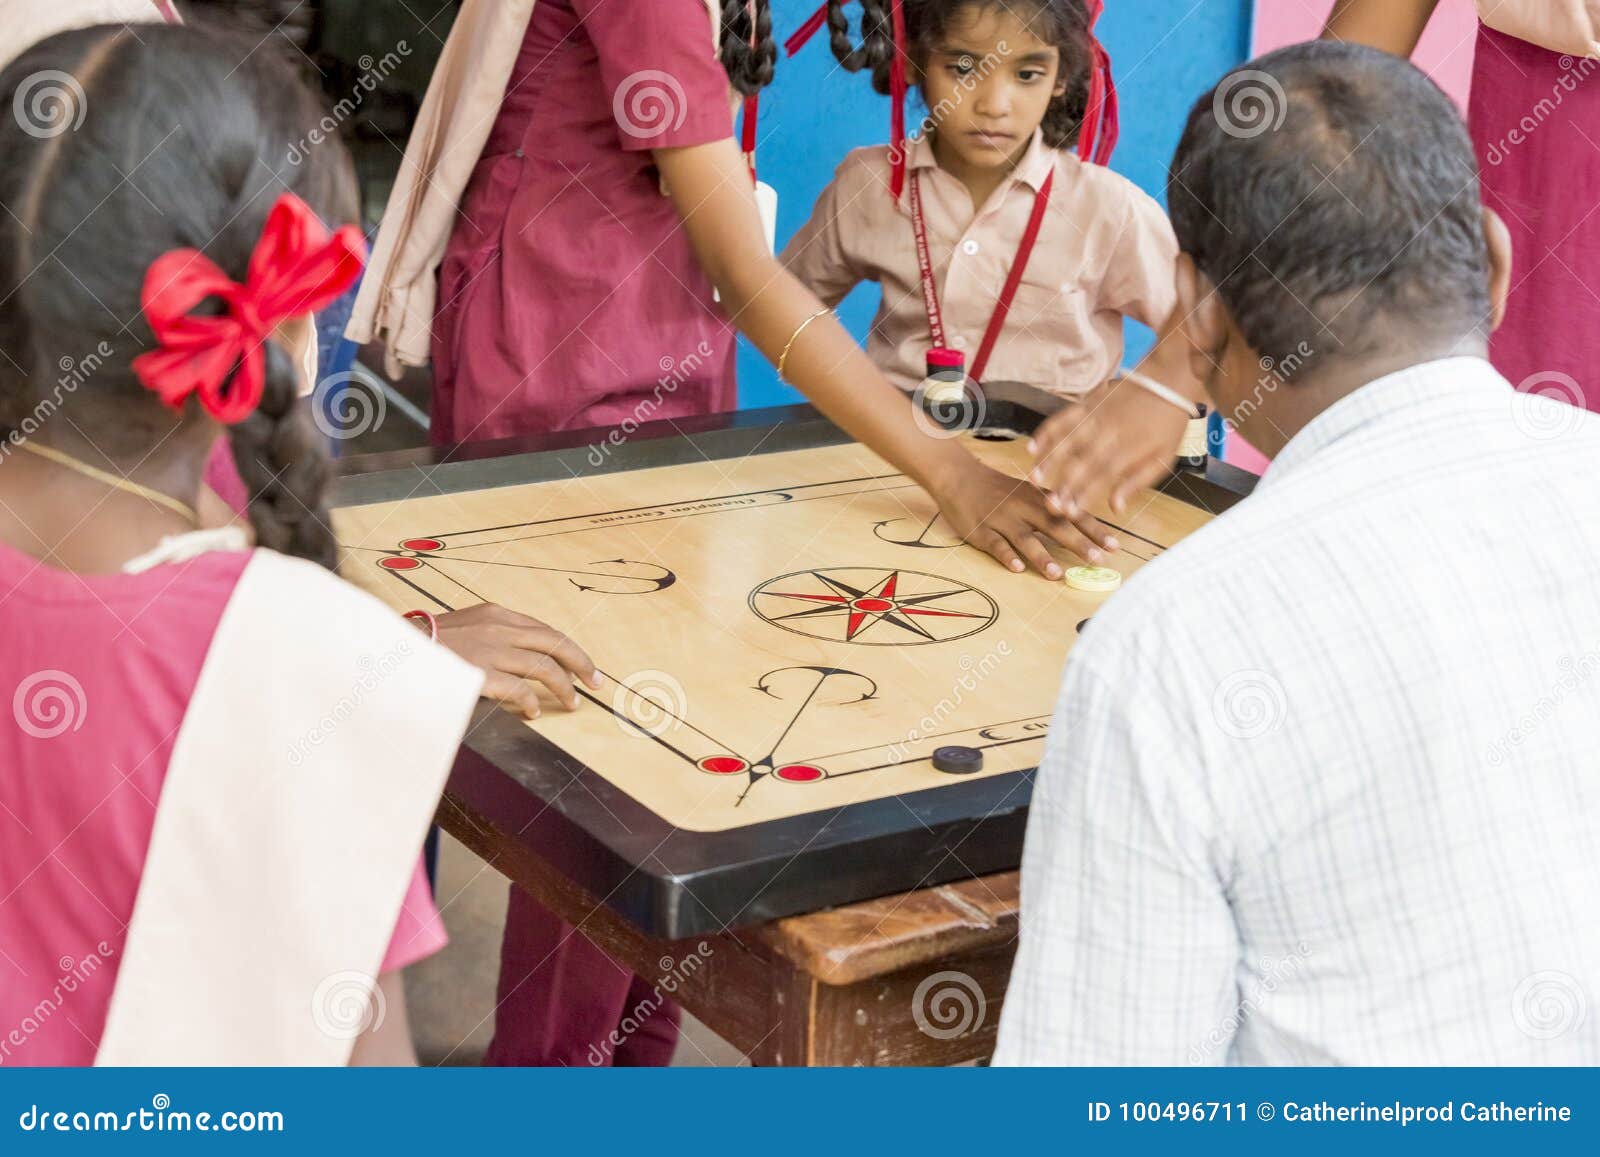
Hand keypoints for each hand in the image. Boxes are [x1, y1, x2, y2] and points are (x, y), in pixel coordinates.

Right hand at [433, 603, 600, 718]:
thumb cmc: (426, 643)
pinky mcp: (481, 674)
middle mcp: (499, 628)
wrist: (394, 649)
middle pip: (555, 644)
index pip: (545, 630)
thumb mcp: (464, 626)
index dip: (569, 649)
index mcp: (496, 614)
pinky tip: (535, 712)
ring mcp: (491, 650)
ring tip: (571, 703)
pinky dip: (533, 702)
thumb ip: (491, 635)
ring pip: (545, 668)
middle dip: (581, 664)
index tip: (584, 666)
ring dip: (563, 687)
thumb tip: (518, 654)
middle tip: (596, 683)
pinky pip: (521, 690)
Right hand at [933, 461, 1119, 578]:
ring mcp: (1002, 519)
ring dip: (1041, 556)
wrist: (959, 476)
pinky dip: (1006, 555)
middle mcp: (1024, 507)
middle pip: (1055, 526)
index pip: (1073, 514)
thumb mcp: (1028, 492)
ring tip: (1056, 573)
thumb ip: (1053, 509)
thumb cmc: (998, 488)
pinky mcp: (981, 530)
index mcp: (1039, 498)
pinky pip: (995, 544)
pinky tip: (1016, 567)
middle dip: (1078, 544)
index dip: (1095, 530)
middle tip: (1097, 560)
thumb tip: (1083, 530)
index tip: (1115, 546)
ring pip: (1024, 538)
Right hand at [1028, 377, 1188, 517]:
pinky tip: (1031, 447)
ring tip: (1034, 478)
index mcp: (1128, 450)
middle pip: (1081, 463)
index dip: (1083, 495)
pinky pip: (1062, 418)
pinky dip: (1046, 432)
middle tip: (1049, 504)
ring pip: (1066, 441)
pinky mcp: (1086, 404)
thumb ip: (1137, 483)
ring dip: (1048, 460)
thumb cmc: (1168, 424)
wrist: (1168, 379)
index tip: (1069, 512)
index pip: (1101, 477)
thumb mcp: (1163, 458)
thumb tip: (1116, 507)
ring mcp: (1095, 417)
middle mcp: (1107, 434)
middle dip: (1064, 485)